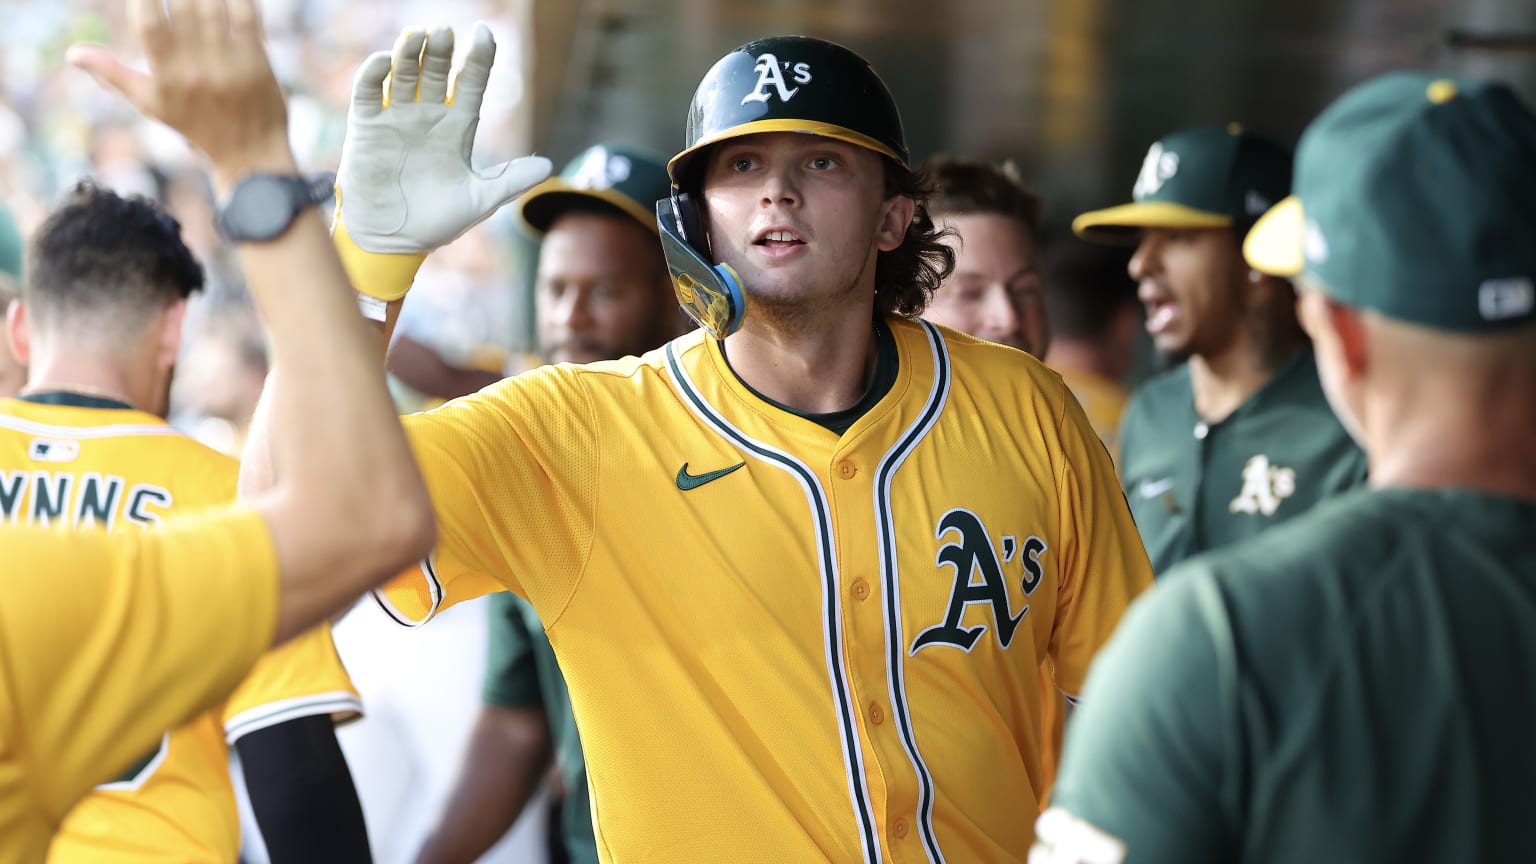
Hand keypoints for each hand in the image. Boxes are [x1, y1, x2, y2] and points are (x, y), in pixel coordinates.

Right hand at [66, 0, 293, 186]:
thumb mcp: (151, 105)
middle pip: (184, 5)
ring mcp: (229, 65)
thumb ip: (113, 75)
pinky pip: (247, 15)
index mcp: (166, 77)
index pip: (149, 23)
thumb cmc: (196, 127)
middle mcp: (196, 70)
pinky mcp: (257, 62)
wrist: (251, 156)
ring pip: (214, 5)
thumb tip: (73, 54)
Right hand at [335, 23, 551, 255]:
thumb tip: (548, 167)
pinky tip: (384, 61)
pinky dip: (373, 74)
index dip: (478, 57)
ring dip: (410, 53)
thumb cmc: (437, 222)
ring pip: (403, 75)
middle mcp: (428, 115)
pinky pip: (369, 93)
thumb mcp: (479, 200)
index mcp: (457, 127)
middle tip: (444, 32)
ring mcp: (396, 118)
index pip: (470, 82)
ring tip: (418, 36)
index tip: (484, 33)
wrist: (393, 241)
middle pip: (436, 71)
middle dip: (440, 51)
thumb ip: (510, 180)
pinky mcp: (367, 127)